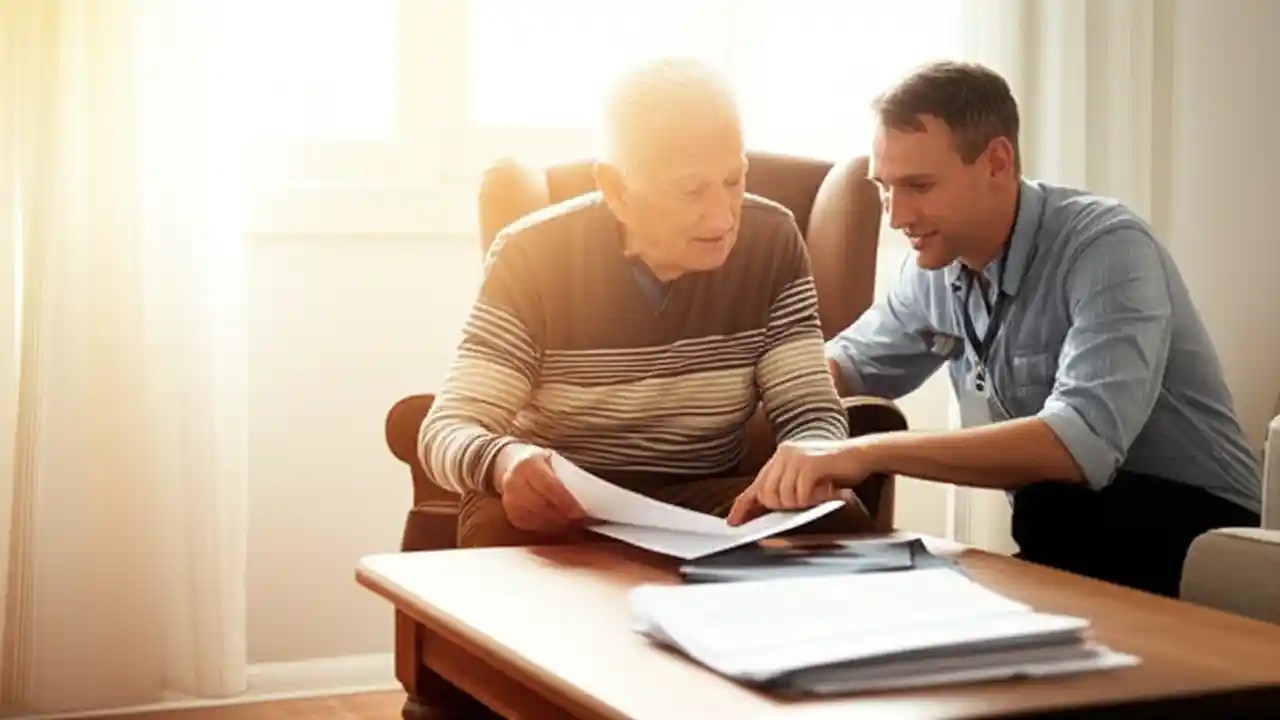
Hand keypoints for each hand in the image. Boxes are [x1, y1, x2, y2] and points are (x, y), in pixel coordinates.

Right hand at [492, 444, 586, 532]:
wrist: (513, 464)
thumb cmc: (541, 463)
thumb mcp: (552, 461)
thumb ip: (564, 477)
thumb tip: (587, 499)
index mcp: (528, 464)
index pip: (549, 487)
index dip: (566, 502)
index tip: (581, 512)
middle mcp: (514, 482)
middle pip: (543, 506)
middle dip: (564, 517)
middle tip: (581, 521)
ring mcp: (510, 499)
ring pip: (538, 519)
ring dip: (558, 525)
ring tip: (574, 524)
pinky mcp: (511, 513)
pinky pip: (532, 525)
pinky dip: (548, 527)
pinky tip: (560, 525)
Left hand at [727, 438, 873, 525]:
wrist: (862, 455)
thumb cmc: (836, 470)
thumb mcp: (805, 478)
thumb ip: (786, 487)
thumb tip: (765, 508)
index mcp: (780, 456)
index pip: (756, 484)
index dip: (743, 505)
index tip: (733, 522)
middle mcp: (784, 453)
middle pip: (767, 495)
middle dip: (783, 507)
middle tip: (804, 502)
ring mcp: (796, 456)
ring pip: (783, 496)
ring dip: (800, 503)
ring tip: (817, 494)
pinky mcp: (810, 463)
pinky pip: (800, 494)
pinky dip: (812, 499)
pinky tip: (824, 491)